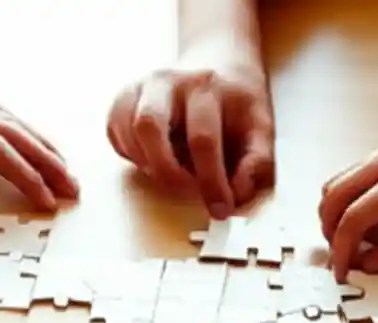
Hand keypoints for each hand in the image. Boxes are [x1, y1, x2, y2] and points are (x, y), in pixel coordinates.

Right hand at [106, 47, 274, 219]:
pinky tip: (154, 158)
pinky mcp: (125, 95)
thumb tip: (238, 192)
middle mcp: (172, 80)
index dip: (210, 182)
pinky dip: (131, 154)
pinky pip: (115, 130)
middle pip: (149, 126)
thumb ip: (258, 162)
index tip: (221, 209)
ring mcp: (144, 85)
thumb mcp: (262, 128)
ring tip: (172, 174)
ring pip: (128, 128)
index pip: (202, 139)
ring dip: (147, 164)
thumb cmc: (239, 103)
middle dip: (167, 173)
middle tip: (188, 195)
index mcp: (210, 87)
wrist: (218, 57)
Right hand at [319, 136, 377, 280]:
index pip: (353, 217)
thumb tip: (366, 265)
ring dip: (346, 216)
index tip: (342, 276)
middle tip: (346, 259)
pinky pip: (359, 176)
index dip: (341, 252)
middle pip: (334, 194)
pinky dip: (359, 202)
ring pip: (341, 183)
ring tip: (377, 240)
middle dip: (332, 231)